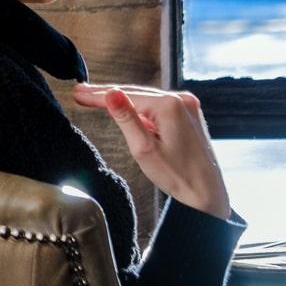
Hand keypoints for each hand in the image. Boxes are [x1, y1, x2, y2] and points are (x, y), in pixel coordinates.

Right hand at [71, 82, 231, 218]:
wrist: (207, 192)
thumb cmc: (177, 176)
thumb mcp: (144, 149)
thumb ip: (126, 119)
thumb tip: (111, 93)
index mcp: (170, 105)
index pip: (126, 95)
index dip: (99, 95)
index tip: (78, 93)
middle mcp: (182, 99)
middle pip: (136, 93)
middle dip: (108, 94)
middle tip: (81, 93)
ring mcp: (188, 105)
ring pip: (147, 99)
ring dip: (123, 99)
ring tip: (95, 98)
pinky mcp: (189, 114)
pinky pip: (159, 106)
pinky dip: (140, 107)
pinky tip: (124, 107)